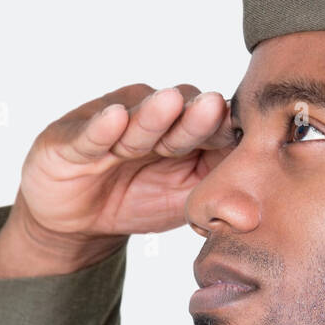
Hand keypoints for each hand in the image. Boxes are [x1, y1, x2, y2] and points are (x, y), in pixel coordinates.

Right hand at [18, 82, 233, 239]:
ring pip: (136, 122)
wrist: (77, 220)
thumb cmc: (137, 200)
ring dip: (154, 114)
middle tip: (215, 106)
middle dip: (196, 114)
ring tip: (171, 103)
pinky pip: (90, 135)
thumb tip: (253, 216)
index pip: (209, 125)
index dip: (225, 129)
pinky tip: (115, 118)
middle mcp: (150, 119)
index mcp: (182, 131)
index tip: (248, 133)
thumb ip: (213, 198)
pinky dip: (102, 127)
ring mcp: (112, 126)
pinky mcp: (71, 140)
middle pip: (177, 116)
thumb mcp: (182, 202)